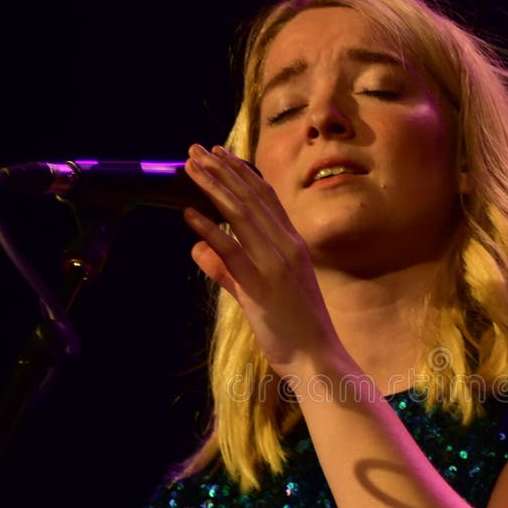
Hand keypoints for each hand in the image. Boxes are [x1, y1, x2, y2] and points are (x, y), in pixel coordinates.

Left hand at [182, 144, 341, 379]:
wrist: (317, 358)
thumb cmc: (295, 331)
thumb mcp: (259, 294)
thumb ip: (227, 270)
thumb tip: (199, 249)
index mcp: (293, 246)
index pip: (266, 199)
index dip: (241, 173)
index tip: (219, 154)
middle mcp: (287, 247)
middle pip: (251, 198)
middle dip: (222, 170)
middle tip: (196, 149)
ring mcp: (275, 264)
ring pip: (241, 215)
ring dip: (213, 187)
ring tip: (190, 167)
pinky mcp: (261, 286)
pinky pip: (231, 251)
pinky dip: (209, 229)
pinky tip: (189, 213)